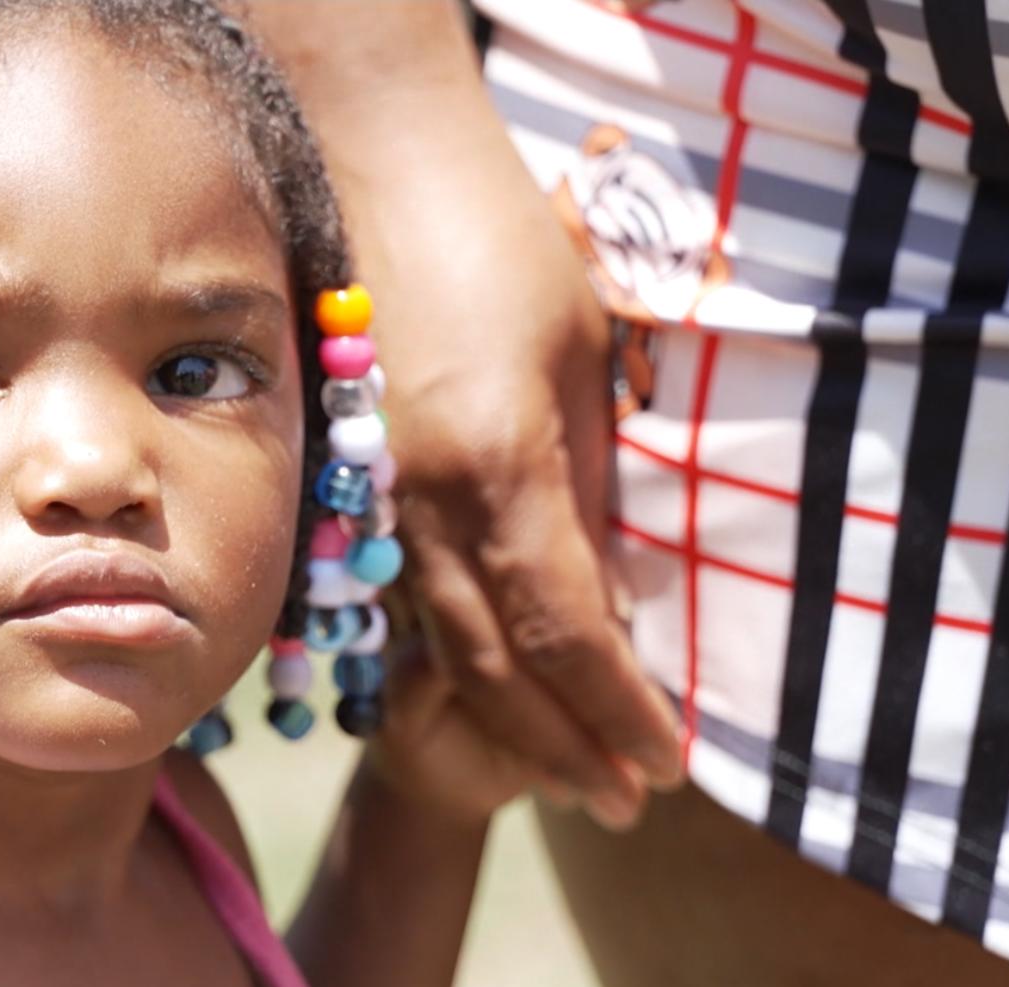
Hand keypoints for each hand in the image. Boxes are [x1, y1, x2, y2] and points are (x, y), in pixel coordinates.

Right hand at [362, 123, 684, 826]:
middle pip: (494, 666)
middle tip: (619, 802)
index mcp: (496, 465)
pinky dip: (452, 660)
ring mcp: (368, 499)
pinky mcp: (345, 486)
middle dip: (562, 746)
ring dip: (505, 721)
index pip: (565, 629)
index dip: (616, 709)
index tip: (663, 764)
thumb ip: (591, 483)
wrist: (370, 161)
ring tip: (562, 771)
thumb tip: (610, 592)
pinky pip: (401, 601)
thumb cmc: (498, 240)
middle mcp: (418, 503)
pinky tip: (484, 691)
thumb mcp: (581, 356)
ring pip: (438, 646)